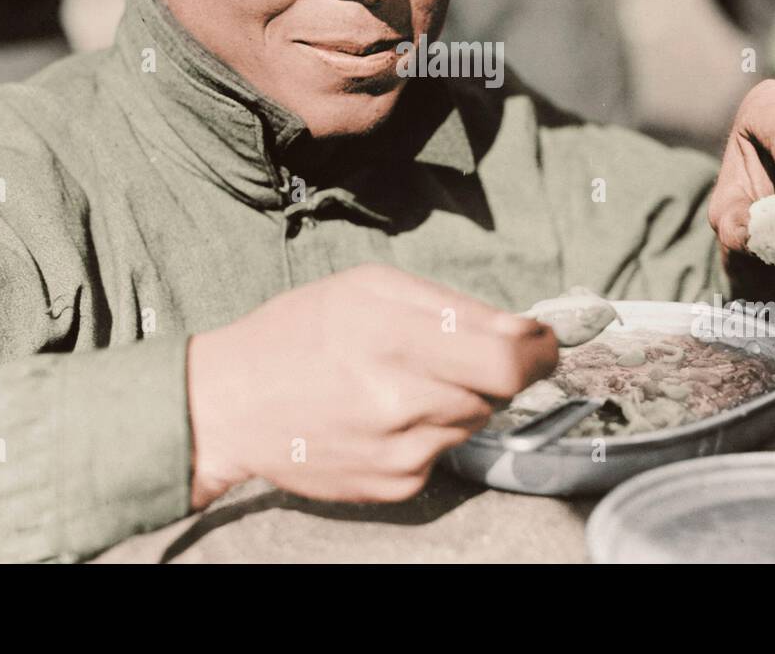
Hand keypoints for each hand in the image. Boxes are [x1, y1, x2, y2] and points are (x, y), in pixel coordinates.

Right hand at [186, 264, 557, 508]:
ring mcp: (400, 453)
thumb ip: (450, 306)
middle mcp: (402, 402)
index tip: (543, 341)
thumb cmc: (301, 331)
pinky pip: (443, 450)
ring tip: (401, 379)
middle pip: (498, 391)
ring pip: (473, 420)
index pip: (508, 361)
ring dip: (457, 397)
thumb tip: (521, 329)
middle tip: (449, 352)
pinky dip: (429, 429)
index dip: (540, 350)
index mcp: (395, 339)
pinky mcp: (394, 487)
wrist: (230, 405)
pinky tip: (383, 413)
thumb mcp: (369, 287)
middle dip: (491, 368)